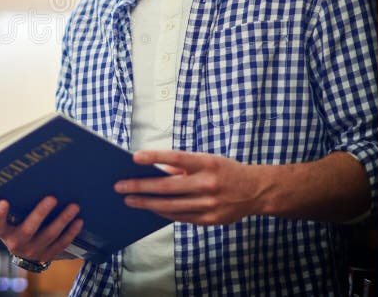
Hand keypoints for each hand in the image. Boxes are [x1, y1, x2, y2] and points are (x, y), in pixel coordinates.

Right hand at [0, 197, 82, 261]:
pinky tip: (79, 220)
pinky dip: (71, 233)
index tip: (3, 202)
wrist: (23, 250)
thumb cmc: (10, 224)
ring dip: (62, 221)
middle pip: (28, 229)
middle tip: (52, 197)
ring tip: (74, 206)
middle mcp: (16, 244)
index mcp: (2, 232)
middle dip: (40, 213)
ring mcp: (33, 252)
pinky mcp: (48, 256)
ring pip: (49, 236)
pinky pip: (61, 245)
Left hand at [114, 150, 265, 225]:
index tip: (134, 157)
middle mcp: (209, 184)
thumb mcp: (207, 160)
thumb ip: (181, 166)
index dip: (155, 157)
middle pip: (168, 186)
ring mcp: (210, 204)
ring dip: (147, 203)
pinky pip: (180, 217)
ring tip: (129, 199)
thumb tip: (153, 171)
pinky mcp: (210, 220)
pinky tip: (150, 208)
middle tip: (120, 187)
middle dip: (141, 187)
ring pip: (171, 206)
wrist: (257, 191)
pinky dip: (163, 212)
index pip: (177, 158)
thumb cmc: (225, 170)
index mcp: (208, 164)